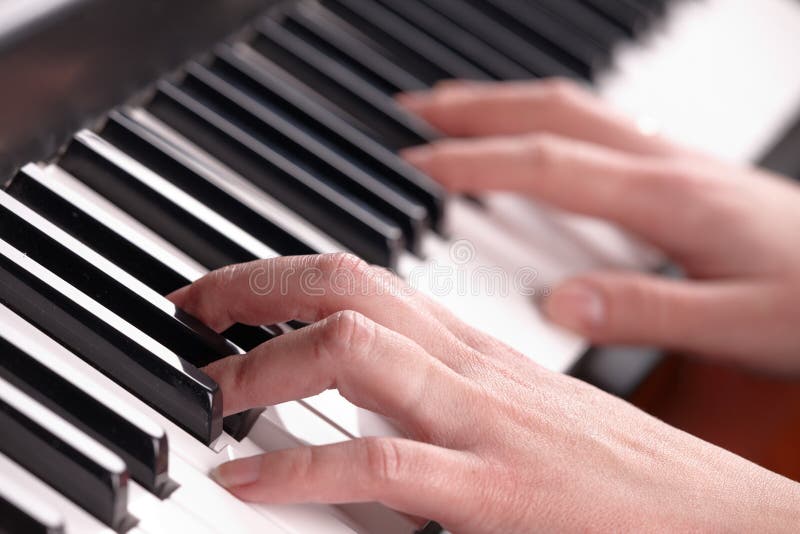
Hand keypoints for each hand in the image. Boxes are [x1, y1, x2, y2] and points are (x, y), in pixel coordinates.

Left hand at [170, 254, 799, 531]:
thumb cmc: (602, 459)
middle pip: (347, 290)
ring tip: (212, 392)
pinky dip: (301, 464)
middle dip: (255, 291)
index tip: (221, 291)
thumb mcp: (511, 400)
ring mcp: (480, 421)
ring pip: (356, 352)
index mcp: (470, 345)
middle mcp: (468, 366)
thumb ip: (436, 380)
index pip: (361, 276)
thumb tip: (355, 384)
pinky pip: (381, 460)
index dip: (279, 274)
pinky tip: (249, 478)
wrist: (701, 511)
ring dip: (266, 367)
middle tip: (192, 314)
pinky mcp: (494, 489)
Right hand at [398, 79, 799, 371]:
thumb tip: (560, 302)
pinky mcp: (680, 171)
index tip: (413, 166)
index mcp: (667, 200)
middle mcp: (664, 165)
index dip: (473, 161)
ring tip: (450, 113)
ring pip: (571, 110)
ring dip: (503, 105)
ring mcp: (672, 160)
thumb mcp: (739, 325)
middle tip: (411, 113)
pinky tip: (532, 141)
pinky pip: (594, 128)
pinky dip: (543, 121)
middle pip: (550, 112)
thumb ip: (646, 313)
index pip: (547, 163)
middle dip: (473, 109)